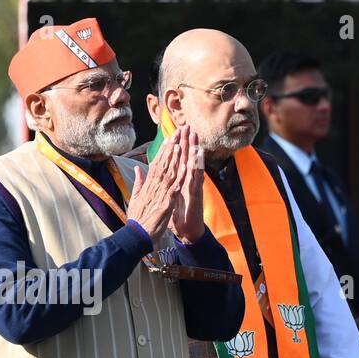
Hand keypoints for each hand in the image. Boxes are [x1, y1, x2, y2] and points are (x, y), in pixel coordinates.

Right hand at [125, 127, 185, 246]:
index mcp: (148, 185)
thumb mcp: (136, 197)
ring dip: (176, 158)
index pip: (156, 164)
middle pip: (163, 164)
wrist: (137, 235)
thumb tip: (137, 168)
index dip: (163, 151)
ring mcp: (160, 194)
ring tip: (181, 143)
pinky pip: (176, 187)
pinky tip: (187, 166)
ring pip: (169, 172)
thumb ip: (138, 181)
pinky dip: (181, 176)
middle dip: (170, 148)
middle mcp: (154, 186)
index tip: (168, 139)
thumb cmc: (137, 218)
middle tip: (177, 133)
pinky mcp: (167, 203)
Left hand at [168, 125, 205, 244]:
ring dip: (194, 151)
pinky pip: (196, 179)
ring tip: (194, 136)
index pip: (179, 161)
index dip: (178, 147)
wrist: (188, 231)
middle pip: (188, 159)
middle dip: (187, 142)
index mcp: (180, 182)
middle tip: (188, 126)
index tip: (176, 132)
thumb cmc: (179, 215)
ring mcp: (193, 187)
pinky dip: (197, 168)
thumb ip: (166, 186)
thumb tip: (160, 177)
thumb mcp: (170, 198)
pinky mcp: (196, 195)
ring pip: (194, 165)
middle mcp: (188, 182)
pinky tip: (198, 157)